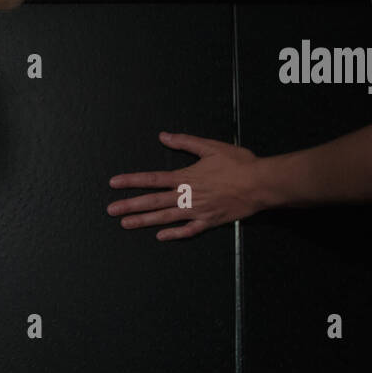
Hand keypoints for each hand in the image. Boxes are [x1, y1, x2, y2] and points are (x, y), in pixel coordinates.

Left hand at [107, 132, 262, 239]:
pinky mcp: (209, 221)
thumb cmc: (239, 163)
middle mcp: (187, 196)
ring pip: (165, 217)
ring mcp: (197, 211)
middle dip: (130, 205)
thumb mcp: (210, 147)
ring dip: (144, 221)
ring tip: (125, 224)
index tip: (114, 183)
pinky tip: (161, 236)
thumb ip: (185, 142)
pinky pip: (189, 230)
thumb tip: (163, 136)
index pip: (152, 179)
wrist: (261, 183)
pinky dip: (174, 234)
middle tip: (110, 210)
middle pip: (153, 201)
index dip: (131, 181)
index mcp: (186, 177)